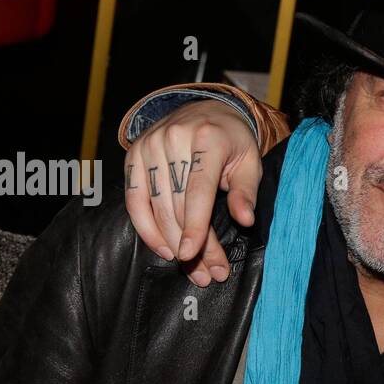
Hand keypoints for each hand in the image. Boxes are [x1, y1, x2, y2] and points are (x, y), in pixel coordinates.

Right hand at [123, 99, 261, 286]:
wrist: (205, 109)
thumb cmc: (232, 141)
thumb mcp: (249, 161)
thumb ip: (246, 191)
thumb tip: (245, 220)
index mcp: (208, 138)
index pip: (197, 189)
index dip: (194, 224)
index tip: (191, 254)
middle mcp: (173, 139)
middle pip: (177, 204)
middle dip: (191, 244)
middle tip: (206, 273)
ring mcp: (149, 146)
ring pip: (156, 206)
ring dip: (171, 243)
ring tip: (190, 268)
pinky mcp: (133, 156)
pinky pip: (134, 199)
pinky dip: (146, 228)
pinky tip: (162, 248)